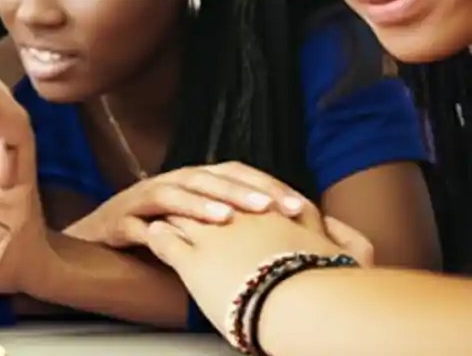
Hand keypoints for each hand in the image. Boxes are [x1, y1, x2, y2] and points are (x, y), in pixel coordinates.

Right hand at [64, 162, 311, 248]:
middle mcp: (171, 181)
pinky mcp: (123, 220)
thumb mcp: (195, 220)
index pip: (235, 173)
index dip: (267, 185)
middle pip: (210, 178)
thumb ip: (227, 215)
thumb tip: (281, 224)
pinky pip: (147, 221)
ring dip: (206, 203)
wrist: (98, 237)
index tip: (300, 206)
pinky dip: (166, 226)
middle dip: (244, 192)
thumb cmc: (156, 228)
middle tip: (276, 207)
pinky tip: (184, 238)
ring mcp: (145, 198)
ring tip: (232, 216)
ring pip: (179, 193)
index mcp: (193, 179)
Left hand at [144, 207, 373, 335]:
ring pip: (185, 216)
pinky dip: (157, 236)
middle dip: (200, 202)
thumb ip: (348, 239)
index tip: (229, 205)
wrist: (307, 304)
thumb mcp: (354, 257)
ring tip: (162, 215)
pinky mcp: (192, 261)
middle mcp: (241, 219)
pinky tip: (151, 236)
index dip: (234, 201)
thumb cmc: (334, 285)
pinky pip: (166, 240)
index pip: (246, 200)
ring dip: (175, 215)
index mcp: (274, 217)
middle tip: (186, 202)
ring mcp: (213, 237)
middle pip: (213, 201)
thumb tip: (334, 227)